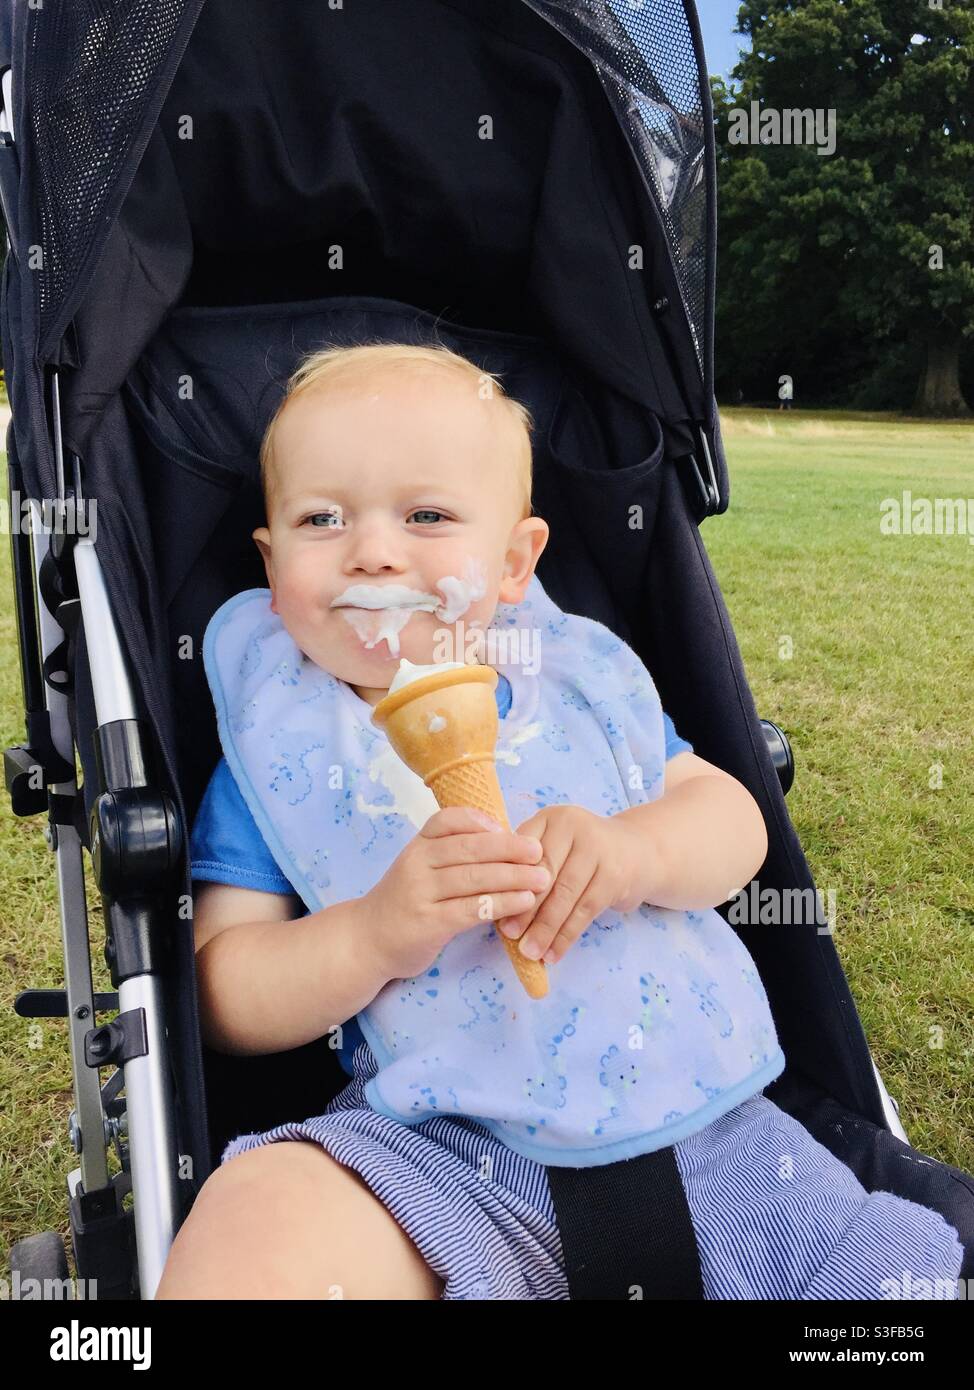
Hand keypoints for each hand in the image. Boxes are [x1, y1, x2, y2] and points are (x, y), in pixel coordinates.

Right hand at [359, 806, 551, 980]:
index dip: (478, 821)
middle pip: (468, 848)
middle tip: (539, 851)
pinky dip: (501, 903)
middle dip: (509, 848)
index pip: (446, 820)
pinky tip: (523, 902)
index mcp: (418, 846)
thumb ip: (451, 855)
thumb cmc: (404, 902)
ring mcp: (420, 894)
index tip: (506, 827)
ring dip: (513, 876)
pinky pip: (471, 909)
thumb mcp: (420, 869)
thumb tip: (506, 841)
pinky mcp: (428, 923)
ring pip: (473, 878)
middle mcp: (416, 864)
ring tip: (542, 878)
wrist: (367, 941)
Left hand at [496, 805, 646, 964]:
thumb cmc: (581, 853)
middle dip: (525, 908)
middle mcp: (576, 827)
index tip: (491, 905)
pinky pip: (585, 911)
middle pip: (545, 873)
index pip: (523, 851)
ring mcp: (599, 850)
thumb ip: (527, 862)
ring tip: (530, 952)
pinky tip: (554, 954)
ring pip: (565, 895)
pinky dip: (567, 936)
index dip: (507, 879)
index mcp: (552, 818)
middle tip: (509, 934)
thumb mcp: (555, 844)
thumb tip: (492, 900)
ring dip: (546, 929)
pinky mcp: (615, 876)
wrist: (637, 851)